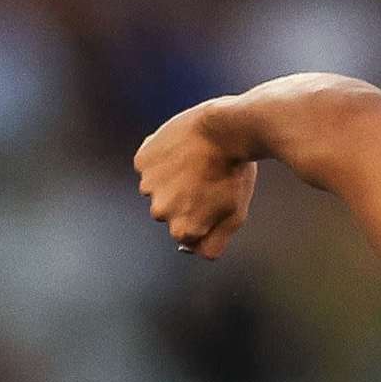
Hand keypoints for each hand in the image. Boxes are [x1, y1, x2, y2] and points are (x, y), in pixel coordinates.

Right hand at [134, 103, 260, 257]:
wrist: (229, 128)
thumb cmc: (236, 171)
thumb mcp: (236, 215)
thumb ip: (215, 243)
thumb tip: (198, 253)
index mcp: (182, 229)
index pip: (186, 232)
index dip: (201, 214)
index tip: (213, 198)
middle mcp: (160, 212)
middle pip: (169, 210)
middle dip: (183, 197)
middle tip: (205, 176)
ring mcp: (149, 185)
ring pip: (157, 186)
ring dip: (171, 177)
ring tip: (194, 159)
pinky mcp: (143, 160)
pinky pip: (148, 163)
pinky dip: (160, 157)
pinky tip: (181, 148)